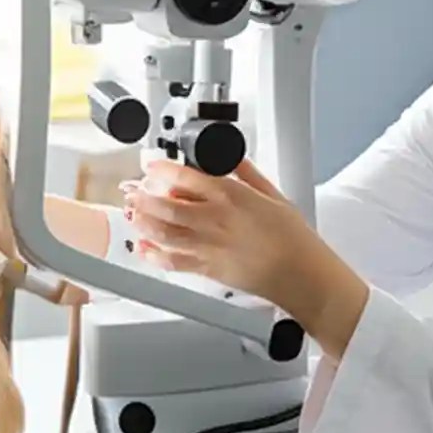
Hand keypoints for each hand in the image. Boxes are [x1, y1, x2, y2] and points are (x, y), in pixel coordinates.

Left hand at [123, 158, 312, 302]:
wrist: (300, 274)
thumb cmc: (292, 238)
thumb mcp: (273, 194)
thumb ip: (246, 173)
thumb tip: (229, 157)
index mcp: (231, 196)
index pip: (184, 176)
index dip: (160, 168)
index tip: (150, 165)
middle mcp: (215, 220)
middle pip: (165, 205)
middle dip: (143, 195)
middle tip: (133, 189)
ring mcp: (208, 246)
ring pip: (163, 232)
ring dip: (142, 221)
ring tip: (132, 212)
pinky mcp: (207, 269)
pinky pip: (172, 261)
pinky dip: (152, 254)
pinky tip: (143, 246)